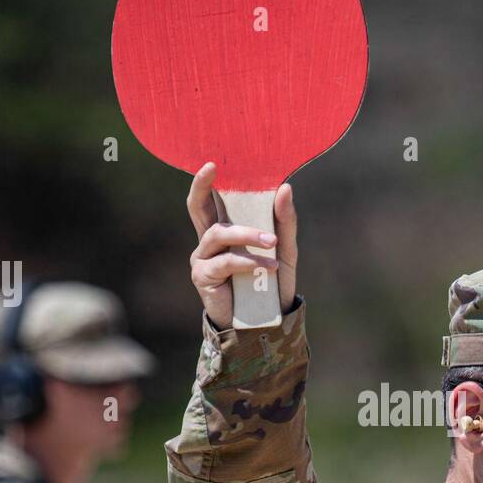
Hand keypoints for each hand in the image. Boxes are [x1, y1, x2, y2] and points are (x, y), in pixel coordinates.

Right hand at [186, 162, 298, 329]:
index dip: (208, 180)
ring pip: (218, 233)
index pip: (212, 198)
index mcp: (225, 229)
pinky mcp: (203, 277)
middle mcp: (209, 241)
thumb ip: (284, 221)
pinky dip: (248, 261)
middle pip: (196, 207)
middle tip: (213, 169)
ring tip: (273, 242)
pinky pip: (225, 261)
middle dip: (201, 186)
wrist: (267, 321)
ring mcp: (203, 258)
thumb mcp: (284, 248)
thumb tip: (285, 187)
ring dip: (247, 234)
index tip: (214, 162)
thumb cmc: (272, 281)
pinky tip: (268, 267)